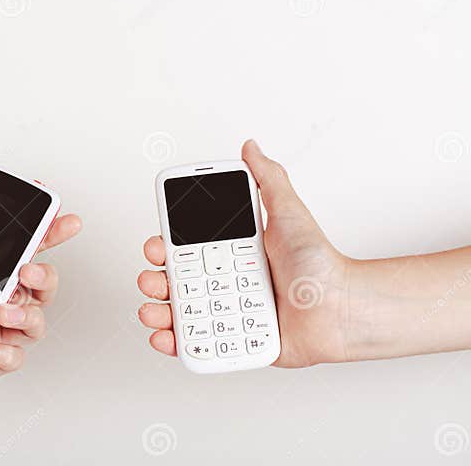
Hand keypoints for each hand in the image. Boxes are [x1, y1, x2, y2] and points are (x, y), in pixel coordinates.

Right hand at [137, 140, 352, 366]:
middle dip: (154, 280)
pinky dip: (176, 344)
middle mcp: (226, 284)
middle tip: (153, 278)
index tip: (156, 245)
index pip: (186, 249)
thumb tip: (251, 148)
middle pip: (175, 283)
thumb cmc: (319, 263)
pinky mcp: (237, 343)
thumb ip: (267, 179)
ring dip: (157, 312)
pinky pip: (200, 346)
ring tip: (153, 310)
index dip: (164, 248)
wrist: (341, 307)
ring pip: (181, 315)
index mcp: (232, 255)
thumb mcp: (288, 212)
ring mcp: (229, 315)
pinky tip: (166, 337)